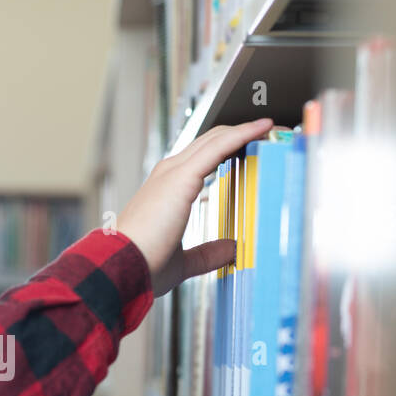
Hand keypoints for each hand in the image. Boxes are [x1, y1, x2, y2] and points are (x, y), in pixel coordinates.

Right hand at [115, 118, 276, 294]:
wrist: (121, 268)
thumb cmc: (141, 266)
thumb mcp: (183, 261)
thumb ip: (207, 253)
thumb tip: (231, 249)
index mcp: (165, 191)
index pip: (202, 160)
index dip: (229, 151)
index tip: (254, 154)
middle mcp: (167, 175)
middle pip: (211, 142)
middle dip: (242, 136)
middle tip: (273, 137)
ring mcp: (172, 172)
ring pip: (216, 138)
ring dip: (247, 131)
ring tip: (275, 129)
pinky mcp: (181, 177)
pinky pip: (218, 147)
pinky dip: (243, 133)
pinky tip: (263, 127)